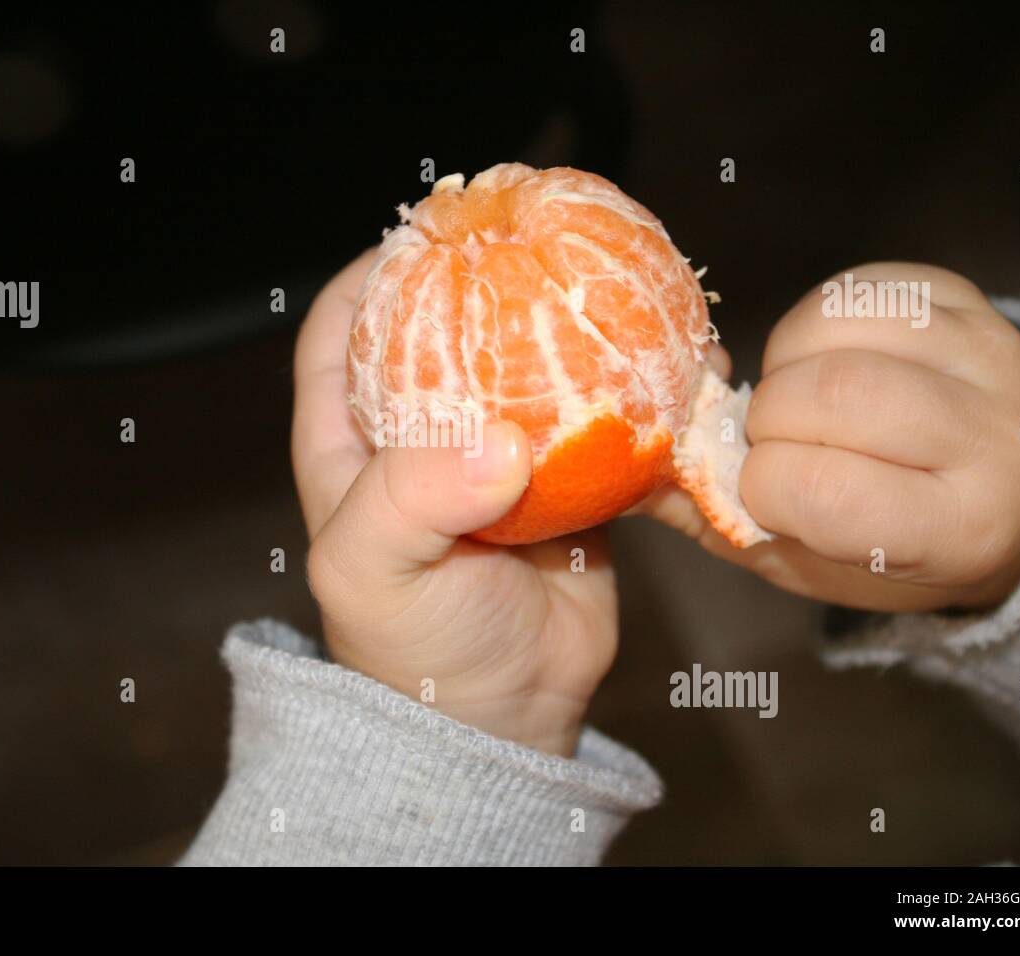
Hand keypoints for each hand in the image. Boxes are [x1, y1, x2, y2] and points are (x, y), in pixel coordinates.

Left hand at [291, 251, 617, 755]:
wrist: (505, 718)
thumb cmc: (416, 652)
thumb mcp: (374, 572)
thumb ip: (410, 500)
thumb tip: (497, 444)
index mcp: (352, 444)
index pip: (340, 331)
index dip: (370, 271)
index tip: (424, 232)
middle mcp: (423, 439)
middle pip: (447, 331)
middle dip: (489, 281)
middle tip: (540, 239)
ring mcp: (499, 456)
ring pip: (532, 369)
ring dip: (575, 330)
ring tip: (624, 284)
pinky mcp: (570, 482)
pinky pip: (603, 422)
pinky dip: (638, 394)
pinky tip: (679, 366)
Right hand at [639, 263, 1019, 612]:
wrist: (999, 487)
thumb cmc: (887, 540)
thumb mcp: (807, 560)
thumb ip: (719, 521)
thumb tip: (627, 475)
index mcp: (957, 528)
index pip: (831, 492)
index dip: (768, 486)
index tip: (761, 490)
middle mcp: (992, 438)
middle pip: (839, 395)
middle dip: (772, 417)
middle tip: (772, 439)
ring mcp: (987, 357)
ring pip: (841, 330)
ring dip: (786, 364)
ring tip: (796, 398)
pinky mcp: (966, 299)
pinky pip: (856, 287)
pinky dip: (809, 324)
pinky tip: (816, 360)